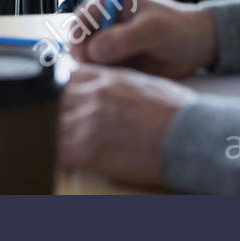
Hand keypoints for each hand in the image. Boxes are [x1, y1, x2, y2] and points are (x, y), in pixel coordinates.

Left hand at [57, 65, 194, 189]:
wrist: (193, 135)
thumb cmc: (177, 114)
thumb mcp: (144, 86)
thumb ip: (117, 87)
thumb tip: (105, 96)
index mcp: (107, 78)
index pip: (67, 80)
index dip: (60, 95)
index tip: (59, 107)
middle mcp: (94, 94)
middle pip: (53, 100)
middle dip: (50, 115)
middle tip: (47, 128)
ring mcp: (89, 119)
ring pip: (50, 123)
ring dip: (47, 135)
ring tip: (46, 147)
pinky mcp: (89, 147)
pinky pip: (57, 150)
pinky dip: (53, 155)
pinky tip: (55, 161)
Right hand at [67, 0, 216, 77]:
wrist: (198, 46)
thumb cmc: (178, 29)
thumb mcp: (154, 30)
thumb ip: (125, 38)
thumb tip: (94, 51)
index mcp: (108, 3)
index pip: (80, 19)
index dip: (77, 39)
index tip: (84, 59)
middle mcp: (102, 22)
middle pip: (78, 42)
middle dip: (84, 60)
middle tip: (98, 75)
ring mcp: (106, 44)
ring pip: (87, 61)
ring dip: (94, 72)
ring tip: (113, 80)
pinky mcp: (113, 62)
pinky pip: (100, 73)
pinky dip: (104, 80)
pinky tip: (118, 84)